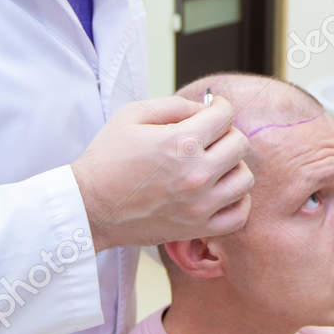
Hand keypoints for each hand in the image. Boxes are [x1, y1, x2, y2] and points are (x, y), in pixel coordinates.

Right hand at [72, 96, 253, 251]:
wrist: (89, 207)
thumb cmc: (107, 159)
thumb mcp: (132, 115)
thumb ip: (174, 105)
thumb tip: (205, 109)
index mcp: (181, 142)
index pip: (225, 115)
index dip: (220, 107)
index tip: (213, 110)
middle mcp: (196, 173)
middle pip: (239, 144)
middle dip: (227, 133)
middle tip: (210, 137)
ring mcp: (200, 204)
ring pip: (244, 178)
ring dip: (233, 167)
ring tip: (214, 165)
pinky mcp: (197, 228)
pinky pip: (239, 215)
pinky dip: (236, 202)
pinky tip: (221, 192)